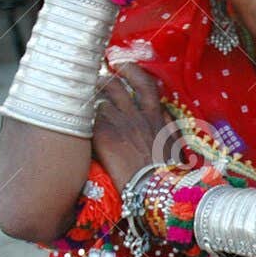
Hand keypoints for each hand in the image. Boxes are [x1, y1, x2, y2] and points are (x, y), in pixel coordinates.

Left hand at [92, 64, 167, 190]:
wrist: (158, 190)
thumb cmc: (172, 173)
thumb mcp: (178, 144)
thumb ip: (168, 124)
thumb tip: (163, 113)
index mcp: (156, 116)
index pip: (143, 84)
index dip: (131, 71)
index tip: (122, 66)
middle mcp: (137, 115)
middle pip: (115, 85)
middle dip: (103, 78)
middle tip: (95, 78)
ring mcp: (119, 123)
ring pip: (98, 99)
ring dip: (90, 97)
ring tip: (82, 97)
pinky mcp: (103, 135)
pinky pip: (88, 116)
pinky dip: (83, 115)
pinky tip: (77, 118)